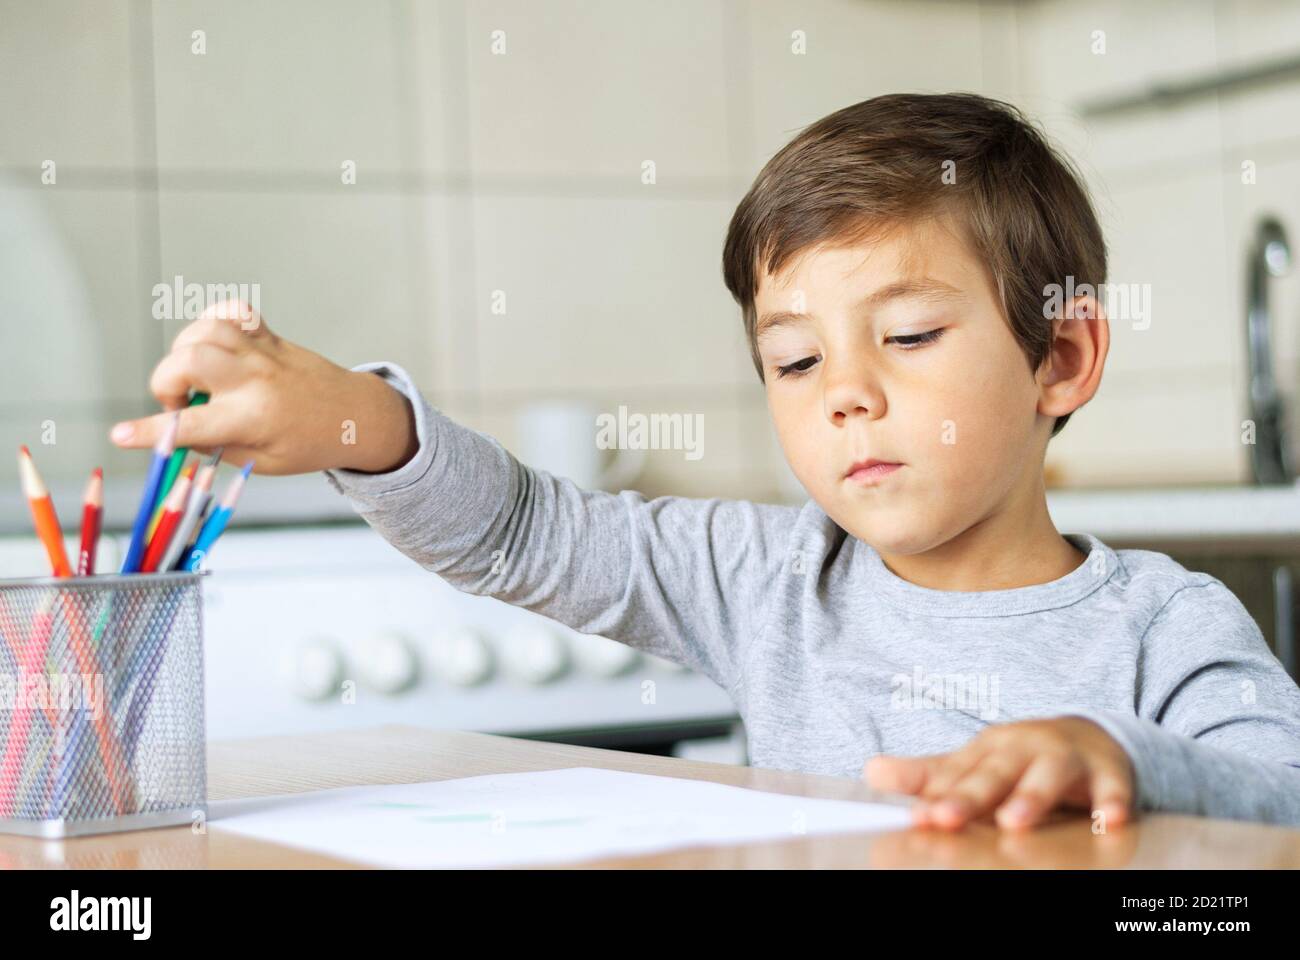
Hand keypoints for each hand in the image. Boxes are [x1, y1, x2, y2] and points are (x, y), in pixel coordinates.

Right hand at [109, 299, 418, 475]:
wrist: (356, 415)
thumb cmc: (308, 445)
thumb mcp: (262, 461)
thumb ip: (216, 446)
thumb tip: (176, 431)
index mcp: (253, 418)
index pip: (192, 424)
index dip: (150, 432)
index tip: (121, 435)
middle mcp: (255, 380)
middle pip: (190, 359)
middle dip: (165, 380)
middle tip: (182, 400)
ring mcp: (263, 353)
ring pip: (206, 329)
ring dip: (185, 349)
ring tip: (197, 374)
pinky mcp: (270, 337)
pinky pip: (233, 312)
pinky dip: (212, 322)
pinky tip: (215, 346)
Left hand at [863, 716, 1134, 831]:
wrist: (1087, 737)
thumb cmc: (1018, 759)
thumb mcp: (974, 763)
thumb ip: (928, 774)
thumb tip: (871, 772)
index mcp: (987, 748)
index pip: (958, 773)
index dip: (937, 794)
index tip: (917, 816)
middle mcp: (1023, 748)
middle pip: (995, 773)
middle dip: (971, 796)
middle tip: (946, 818)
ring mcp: (1065, 758)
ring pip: (1048, 777)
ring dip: (1031, 797)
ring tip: (1013, 822)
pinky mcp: (1108, 773)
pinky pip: (1113, 789)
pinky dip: (1113, 802)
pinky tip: (1110, 820)